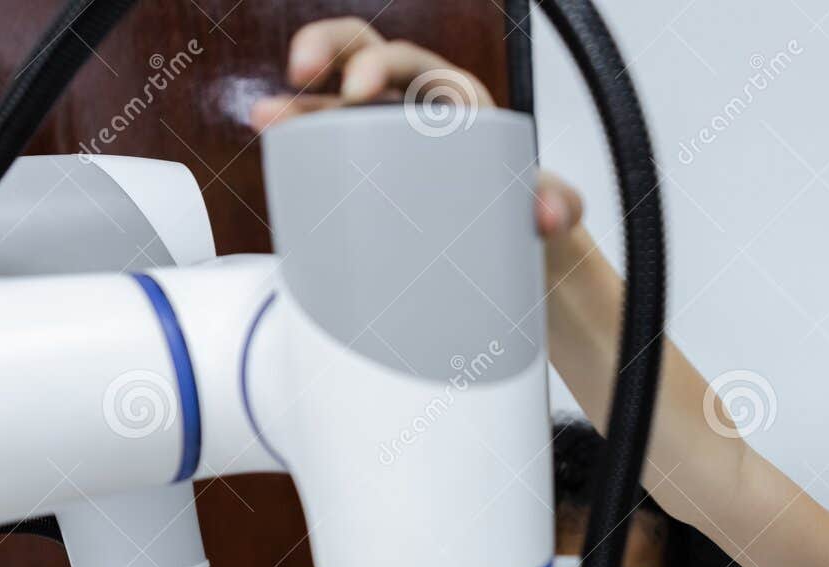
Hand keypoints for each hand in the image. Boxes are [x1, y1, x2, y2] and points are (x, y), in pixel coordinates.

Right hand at [250, 16, 582, 237]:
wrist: (511, 250)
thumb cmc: (523, 210)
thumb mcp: (550, 204)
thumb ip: (562, 204)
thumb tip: (549, 215)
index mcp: (453, 100)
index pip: (412, 63)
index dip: (381, 64)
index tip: (361, 85)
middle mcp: (412, 108)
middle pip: (363, 57)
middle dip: (329, 53)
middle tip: (305, 74)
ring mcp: (381, 138)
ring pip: (331, 99)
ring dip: (296, 100)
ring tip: (266, 116)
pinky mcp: (362, 171)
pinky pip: (323, 143)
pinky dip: (295, 138)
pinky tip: (269, 139)